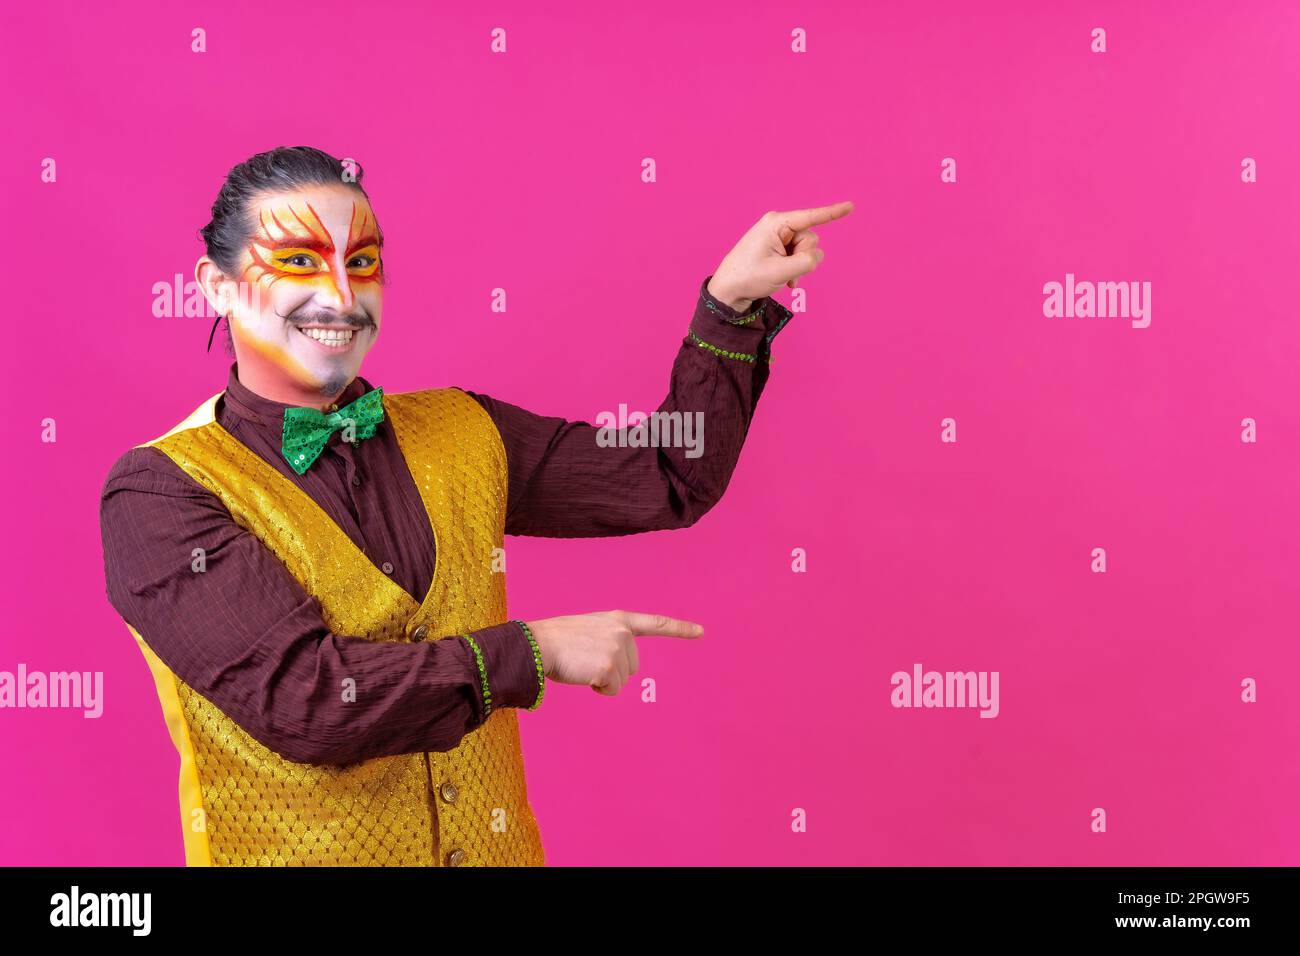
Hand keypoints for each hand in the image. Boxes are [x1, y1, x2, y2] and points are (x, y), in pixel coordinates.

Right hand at [524, 610, 703, 695]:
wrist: (538, 644)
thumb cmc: (559, 641)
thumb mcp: (590, 631)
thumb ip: (610, 640)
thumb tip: (617, 670)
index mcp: (618, 620)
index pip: (655, 623)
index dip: (679, 629)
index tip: (701, 631)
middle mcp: (623, 632)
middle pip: (633, 666)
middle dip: (612, 669)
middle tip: (586, 659)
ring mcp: (618, 649)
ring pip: (623, 680)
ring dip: (603, 679)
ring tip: (581, 664)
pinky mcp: (610, 667)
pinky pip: (611, 690)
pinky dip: (598, 689)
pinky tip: (582, 675)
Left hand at [707, 201, 855, 311]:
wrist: (729, 290)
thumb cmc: (748, 278)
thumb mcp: (780, 272)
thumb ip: (806, 262)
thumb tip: (818, 255)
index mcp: (776, 223)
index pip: (810, 217)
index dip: (833, 212)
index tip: (851, 206)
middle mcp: (779, 225)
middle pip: (810, 238)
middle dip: (804, 257)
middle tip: (785, 270)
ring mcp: (779, 236)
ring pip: (807, 249)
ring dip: (799, 266)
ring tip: (782, 276)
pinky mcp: (780, 247)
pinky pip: (800, 256)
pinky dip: (796, 269)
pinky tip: (786, 280)